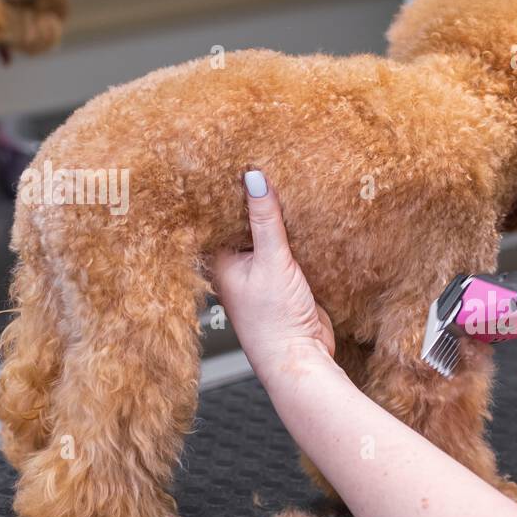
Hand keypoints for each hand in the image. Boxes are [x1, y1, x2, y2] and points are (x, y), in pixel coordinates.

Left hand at [212, 171, 334, 374]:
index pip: (215, 216)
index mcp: (220, 262)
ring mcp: (259, 274)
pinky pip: (285, 249)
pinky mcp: (284, 280)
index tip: (229, 159)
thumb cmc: (274, 322)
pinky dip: (291, 235)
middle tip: (258, 160)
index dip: (222, 190)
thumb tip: (254, 179)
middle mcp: (236, 267)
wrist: (301, 358)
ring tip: (282, 180)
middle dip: (250, 200)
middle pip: (241, 223)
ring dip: (273, 217)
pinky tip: (301, 217)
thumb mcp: (272, 261)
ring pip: (264, 236)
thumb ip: (265, 219)